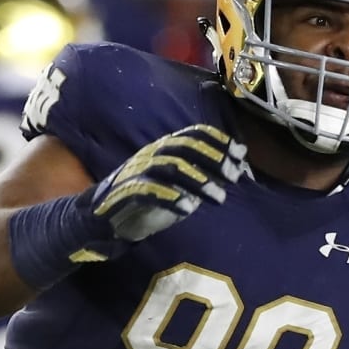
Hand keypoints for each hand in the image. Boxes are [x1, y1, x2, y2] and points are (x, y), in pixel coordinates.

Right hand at [91, 124, 246, 243]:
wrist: (108, 215)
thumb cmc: (152, 196)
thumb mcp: (183, 182)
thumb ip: (207, 171)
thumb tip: (239, 159)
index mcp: (166, 147)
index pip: (193, 134)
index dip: (218, 140)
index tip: (240, 152)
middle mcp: (152, 154)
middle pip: (184, 148)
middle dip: (213, 159)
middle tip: (234, 176)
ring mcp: (137, 171)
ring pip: (170, 168)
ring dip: (198, 181)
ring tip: (220, 197)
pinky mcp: (126, 192)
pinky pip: (148, 191)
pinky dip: (170, 198)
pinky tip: (187, 209)